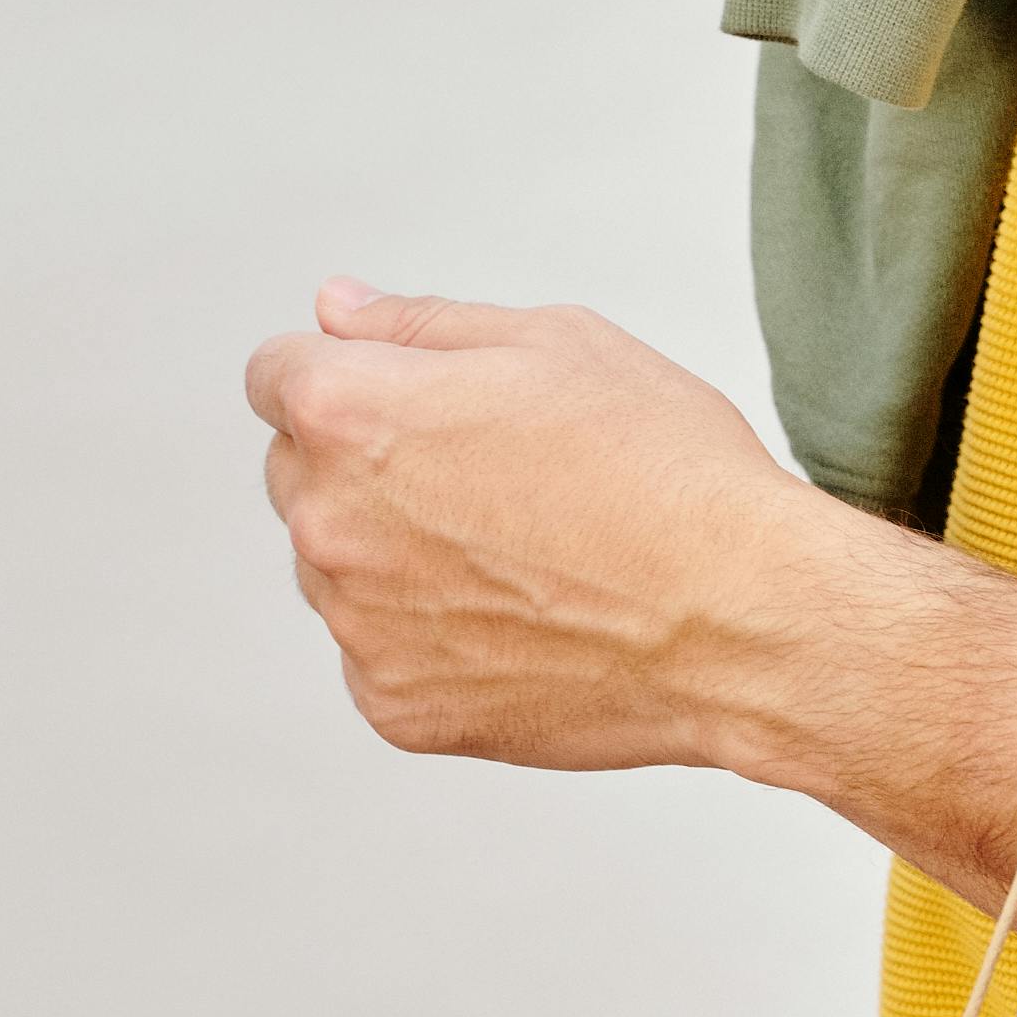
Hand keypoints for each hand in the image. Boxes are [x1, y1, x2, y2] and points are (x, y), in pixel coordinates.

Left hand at [243, 282, 810, 769]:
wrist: (741, 620)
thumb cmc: (668, 472)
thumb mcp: (556, 343)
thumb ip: (419, 324)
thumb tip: (334, 311)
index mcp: (350, 413)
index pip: (275, 373)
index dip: (345, 373)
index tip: (410, 400)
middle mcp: (329, 521)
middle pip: (299, 472)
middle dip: (367, 464)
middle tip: (492, 477)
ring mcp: (356, 624)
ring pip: (338, 568)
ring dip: (396, 554)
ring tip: (523, 555)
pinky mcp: (394, 705)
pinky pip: (381, 653)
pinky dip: (432, 638)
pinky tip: (523, 621)